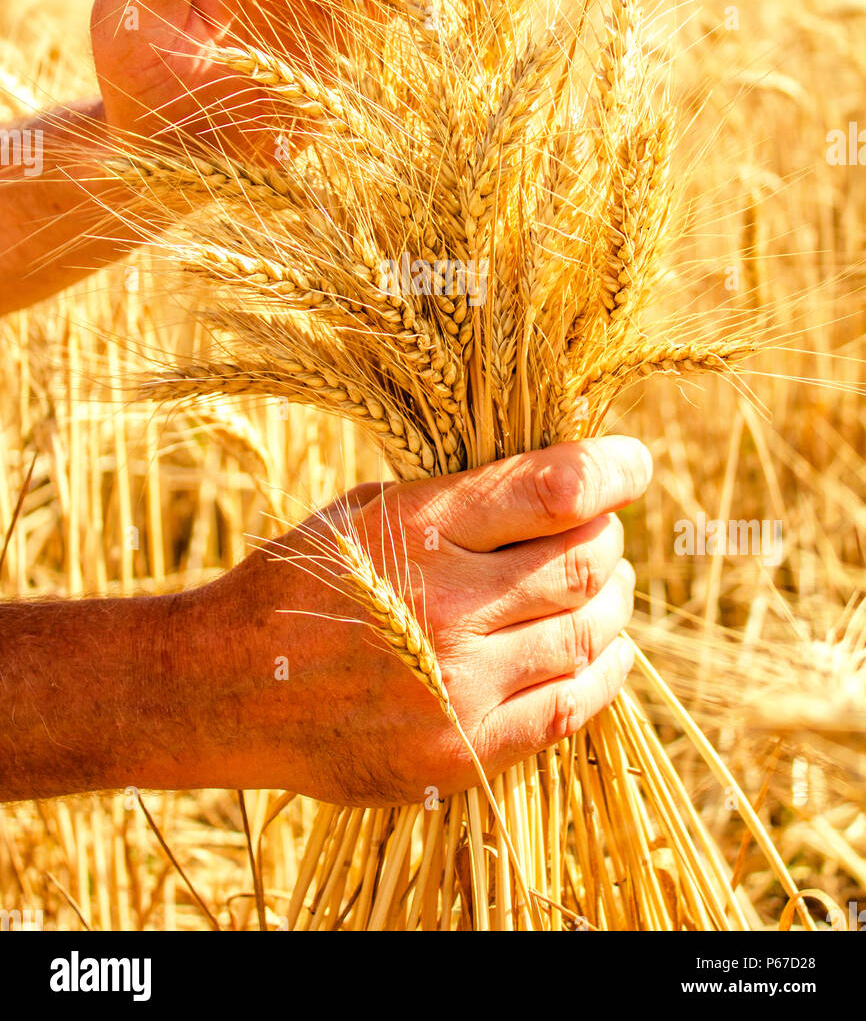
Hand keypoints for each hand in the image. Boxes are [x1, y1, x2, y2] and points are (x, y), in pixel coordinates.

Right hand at [190, 437, 648, 804]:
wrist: (225, 687)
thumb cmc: (301, 582)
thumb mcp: (368, 510)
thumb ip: (460, 501)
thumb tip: (562, 485)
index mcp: (419, 528)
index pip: (555, 488)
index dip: (613, 471)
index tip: (634, 464)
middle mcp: (447, 605)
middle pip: (583, 564)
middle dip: (609, 541)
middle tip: (602, 534)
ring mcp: (459, 685)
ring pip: (589, 632)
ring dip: (612, 602)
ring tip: (604, 587)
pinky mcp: (463, 750)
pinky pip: (572, 706)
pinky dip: (606, 670)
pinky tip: (607, 648)